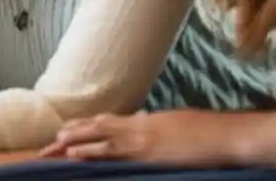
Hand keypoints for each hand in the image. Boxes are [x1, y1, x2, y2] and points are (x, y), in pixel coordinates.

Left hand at [40, 110, 244, 166]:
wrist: (227, 136)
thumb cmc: (207, 132)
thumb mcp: (175, 124)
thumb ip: (155, 123)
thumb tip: (143, 120)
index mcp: (145, 121)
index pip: (107, 122)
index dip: (84, 127)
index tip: (65, 131)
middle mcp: (138, 126)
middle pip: (96, 128)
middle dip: (71, 136)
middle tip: (48, 145)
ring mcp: (141, 139)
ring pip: (98, 137)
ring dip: (73, 143)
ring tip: (52, 147)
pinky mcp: (147, 153)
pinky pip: (112, 153)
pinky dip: (91, 152)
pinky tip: (74, 155)